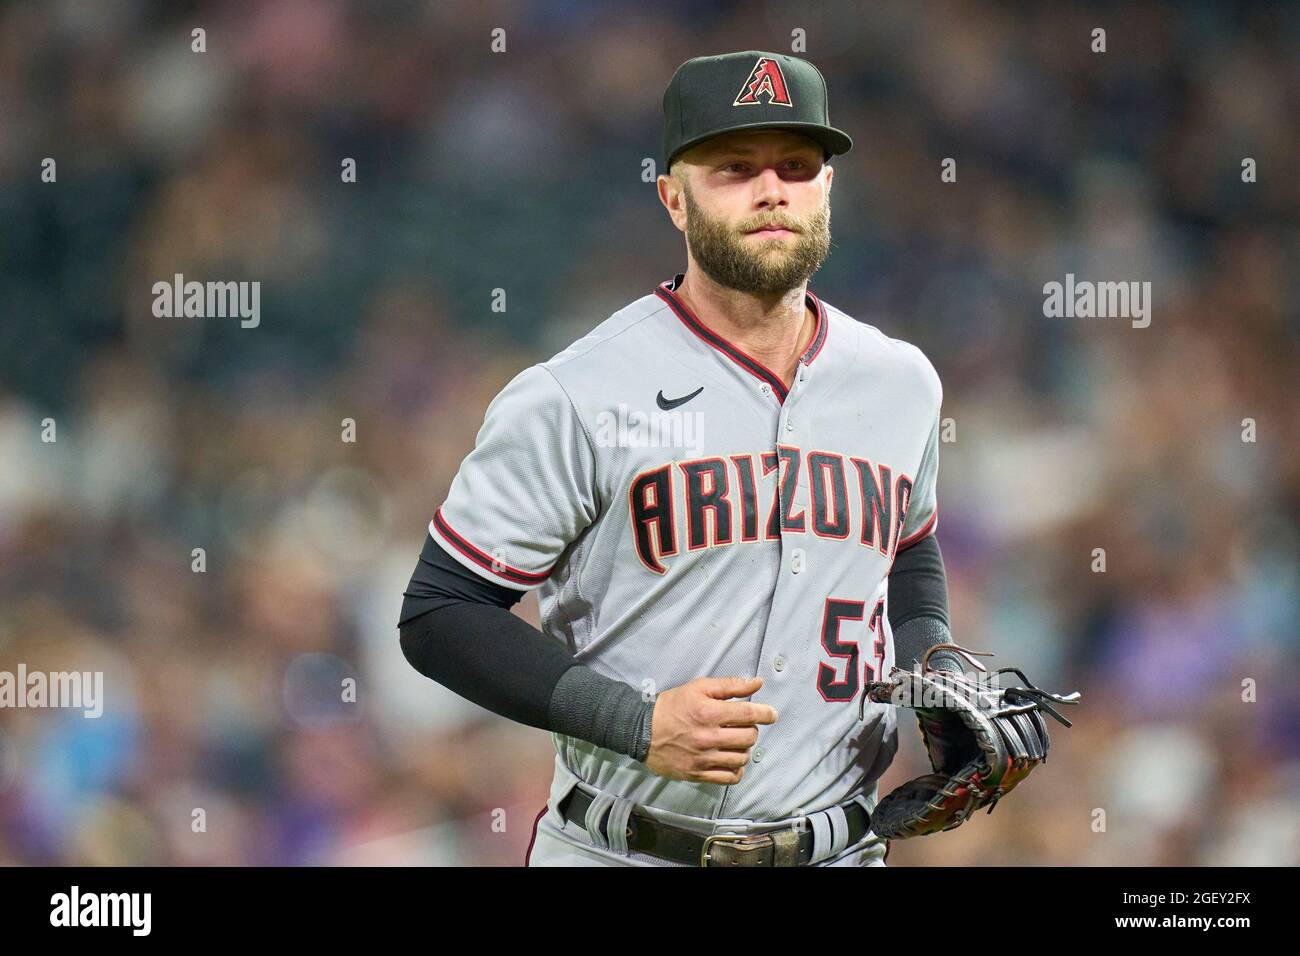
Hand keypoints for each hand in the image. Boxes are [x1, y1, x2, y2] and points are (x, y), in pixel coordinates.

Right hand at [644, 676, 777, 784]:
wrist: (642, 731)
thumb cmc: (672, 706)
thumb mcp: (699, 687)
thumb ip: (730, 685)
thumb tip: (757, 684)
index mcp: (709, 712)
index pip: (749, 714)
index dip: (766, 714)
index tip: (771, 714)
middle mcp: (709, 737)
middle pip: (749, 737)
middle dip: (751, 729)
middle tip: (742, 725)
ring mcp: (704, 758)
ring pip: (741, 758)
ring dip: (744, 749)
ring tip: (735, 742)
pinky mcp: (698, 774)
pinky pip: (730, 778)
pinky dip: (736, 769)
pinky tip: (731, 760)